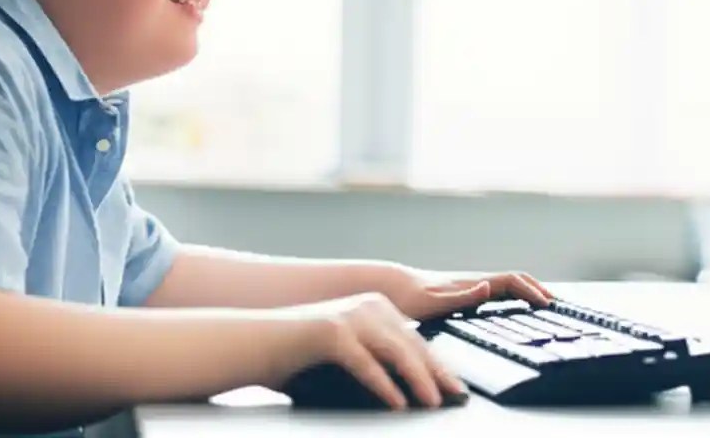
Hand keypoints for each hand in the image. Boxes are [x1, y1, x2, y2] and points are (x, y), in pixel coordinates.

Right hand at [269, 292, 462, 409]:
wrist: (253, 343)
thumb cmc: (299, 357)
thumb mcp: (347, 356)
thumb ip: (377, 365)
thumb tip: (410, 394)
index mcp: (376, 308)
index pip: (417, 339)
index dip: (438, 365)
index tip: (455, 386)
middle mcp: (368, 306)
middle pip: (414, 344)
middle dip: (438, 373)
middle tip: (456, 396)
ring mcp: (350, 316)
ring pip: (397, 352)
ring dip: (419, 380)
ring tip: (433, 403)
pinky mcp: (332, 333)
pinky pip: (366, 364)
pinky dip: (385, 386)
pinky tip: (398, 403)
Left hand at [385, 268, 556, 320]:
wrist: (391, 288)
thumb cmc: (410, 298)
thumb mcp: (434, 301)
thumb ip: (461, 296)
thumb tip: (489, 287)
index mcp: (473, 283)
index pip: (513, 282)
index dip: (533, 291)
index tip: (547, 304)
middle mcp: (475, 281)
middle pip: (515, 280)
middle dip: (537, 289)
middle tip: (556, 303)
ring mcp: (471, 285)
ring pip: (507, 285)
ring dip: (527, 291)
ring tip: (543, 304)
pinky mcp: (464, 293)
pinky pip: (496, 293)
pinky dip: (513, 297)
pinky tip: (514, 308)